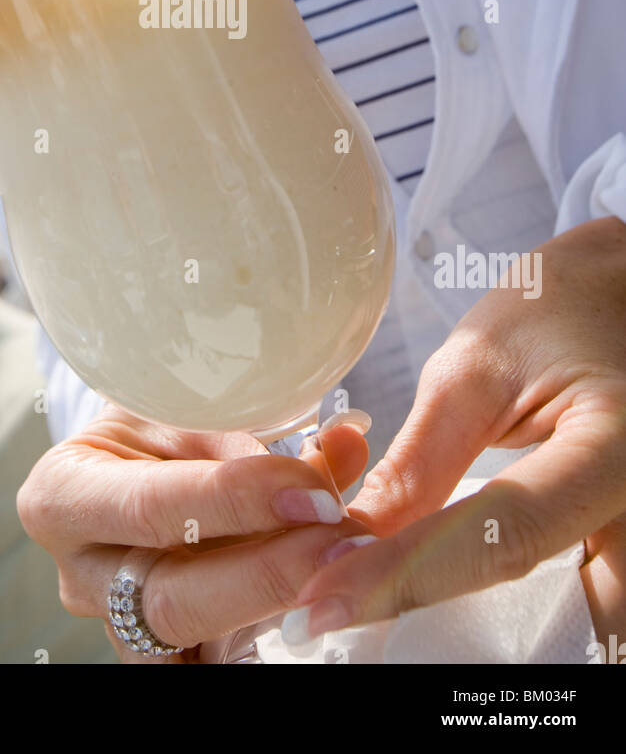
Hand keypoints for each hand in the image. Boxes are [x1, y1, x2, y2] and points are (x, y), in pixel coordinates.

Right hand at [17, 406, 369, 660]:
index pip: (150, 506)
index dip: (236, 501)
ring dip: (276, 602)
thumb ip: (259, 436)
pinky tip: (317, 599)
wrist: (136, 462)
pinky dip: (264, 630)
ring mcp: (114, 623)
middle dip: (268, 571)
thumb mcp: (191, 413)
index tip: (313, 493)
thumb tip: (348, 443)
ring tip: (343, 566)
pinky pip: (208, 658)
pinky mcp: (156, 651)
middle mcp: (77, 571)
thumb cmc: (159, 425)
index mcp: (62, 492)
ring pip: (195, 638)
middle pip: (172, 596)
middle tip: (343, 544)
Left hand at [291, 216, 625, 644]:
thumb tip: (347, 544)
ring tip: (373, 595)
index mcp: (619, 449)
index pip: (505, 534)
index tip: (322, 599)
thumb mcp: (477, 368)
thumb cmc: (555, 309)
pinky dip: (511, 614)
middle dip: (450, 620)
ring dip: (481, 628)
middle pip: (555, 612)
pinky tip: (433, 594)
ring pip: (574, 626)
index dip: (406, 574)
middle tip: (343, 604)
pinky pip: (580, 607)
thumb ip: (420, 463)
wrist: (620, 292)